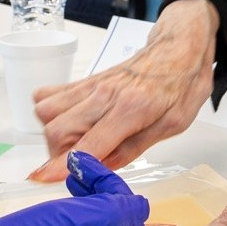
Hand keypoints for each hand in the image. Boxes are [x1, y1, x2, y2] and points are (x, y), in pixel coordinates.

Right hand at [0, 151, 148, 225]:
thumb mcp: (68, 217)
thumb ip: (110, 209)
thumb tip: (139, 206)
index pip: (131, 214)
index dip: (109, 184)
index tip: (80, 165)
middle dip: (104, 200)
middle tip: (75, 180)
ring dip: (94, 217)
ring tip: (67, 198)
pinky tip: (62, 224)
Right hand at [29, 0, 218, 180]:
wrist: (180, 47)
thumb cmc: (182, 85)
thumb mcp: (173, 125)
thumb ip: (134, 147)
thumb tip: (102, 168)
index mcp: (131, 109)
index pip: (88, 144)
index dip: (63, 165)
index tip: (44, 179)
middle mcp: (104, 95)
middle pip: (56, 129)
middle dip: (59, 155)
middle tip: (80, 163)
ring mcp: (92, 86)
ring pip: (47, 111)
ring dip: (54, 134)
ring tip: (77, 143)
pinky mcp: (86, 80)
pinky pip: (50, 94)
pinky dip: (51, 113)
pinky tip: (71, 122)